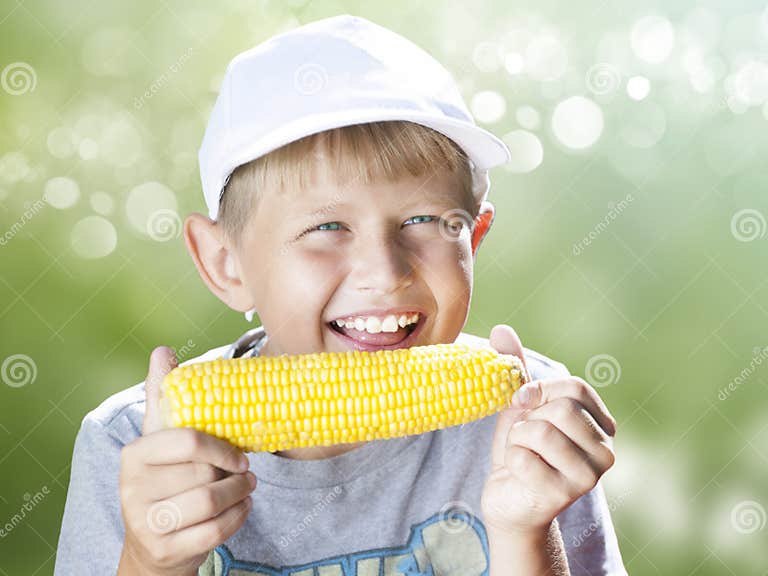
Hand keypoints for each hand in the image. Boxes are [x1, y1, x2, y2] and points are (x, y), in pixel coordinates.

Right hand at [118, 346, 255, 575]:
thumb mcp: (161, 439)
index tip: (240, 454)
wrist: (152, 542)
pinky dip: (238, 517)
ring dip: (240, 494)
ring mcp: (146, 522)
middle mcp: (133, 488)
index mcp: (135, 454)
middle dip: (234, 474)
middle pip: (204, 472)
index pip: (188, 440)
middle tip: (246, 473)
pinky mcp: (164, 549)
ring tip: (247, 488)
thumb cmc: (165, 480)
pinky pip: (215, 531)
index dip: (222, 447)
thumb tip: (162, 350)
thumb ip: (163, 396)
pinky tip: (241, 508)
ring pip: (210, 502)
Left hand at [481, 325, 616, 536]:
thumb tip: (501, 328)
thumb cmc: (521, 450)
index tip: (522, 401)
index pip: (576, 389)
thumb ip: (516, 368)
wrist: (509, 499)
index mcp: (600, 425)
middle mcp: (605, 451)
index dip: (541, 389)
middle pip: (561, 409)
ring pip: (541, 432)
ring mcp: (588, 476)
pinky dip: (511, 461)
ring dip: (517, 440)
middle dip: (528, 419)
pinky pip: (523, 458)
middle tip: (525, 437)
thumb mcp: (520, 406)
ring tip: (522, 454)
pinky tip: (520, 474)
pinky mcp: (564, 495)